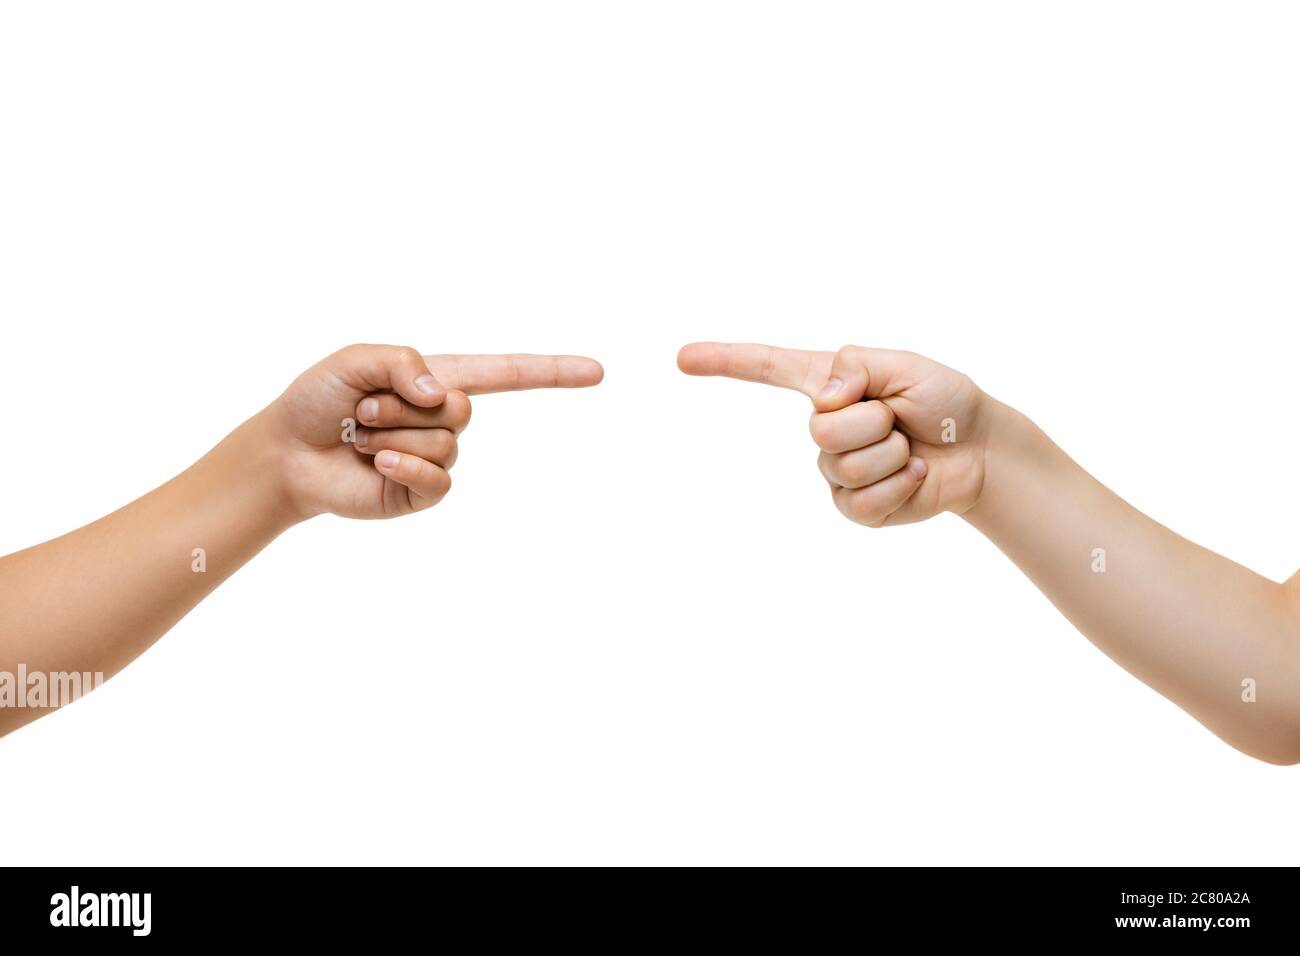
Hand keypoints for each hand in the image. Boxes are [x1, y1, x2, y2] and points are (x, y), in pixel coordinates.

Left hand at [263, 344, 603, 519]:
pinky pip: (437, 477)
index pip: (508, 374)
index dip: (554, 373)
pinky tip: (376, 464)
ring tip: (360, 435)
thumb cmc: (319, 399)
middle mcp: (445, 419)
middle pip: (463, 408)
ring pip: (444, 441)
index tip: (598, 372)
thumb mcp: (356, 359)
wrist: (286, 451)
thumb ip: (405, 363)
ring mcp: (437, 457)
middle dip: (402, 404)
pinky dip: (404, 466)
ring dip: (390, 433)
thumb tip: (446, 399)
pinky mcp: (422, 491)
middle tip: (363, 410)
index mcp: (439, 379)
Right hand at [678, 342, 995, 525]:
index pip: (767, 368)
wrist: (980, 450)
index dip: (724, 362)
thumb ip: (858, 366)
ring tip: (910, 448)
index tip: (682, 358)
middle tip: (902, 419)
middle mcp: (826, 426)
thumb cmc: (945, 400)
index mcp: (831, 385)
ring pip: (846, 466)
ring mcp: (836, 469)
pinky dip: (900, 487)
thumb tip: (826, 396)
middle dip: (875, 423)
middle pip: (822, 429)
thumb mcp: (906, 366)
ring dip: (892, 455)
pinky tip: (915, 476)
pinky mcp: (854, 507)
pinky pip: (862, 502)